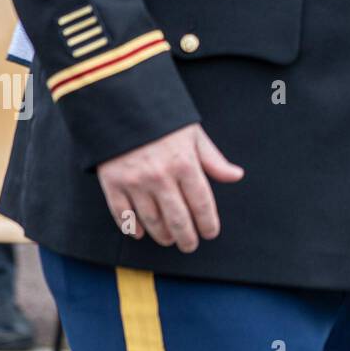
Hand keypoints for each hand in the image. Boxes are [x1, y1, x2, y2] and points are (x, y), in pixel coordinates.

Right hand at [96, 123, 243, 251]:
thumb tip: (236, 176)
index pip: (202, 203)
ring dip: (163, 235)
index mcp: (184, 163)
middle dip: (187, 237)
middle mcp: (160, 176)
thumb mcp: (194, 135)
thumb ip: (214, 160)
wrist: (123, 105)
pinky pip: (123, 215)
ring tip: (170, 240)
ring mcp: (135, 182)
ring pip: (152, 221)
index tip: (211, 233)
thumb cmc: (164, 122)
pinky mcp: (112, 184)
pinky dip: (132, 228)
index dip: (208, 223)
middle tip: (190, 245)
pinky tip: (141, 233)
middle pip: (178, 219)